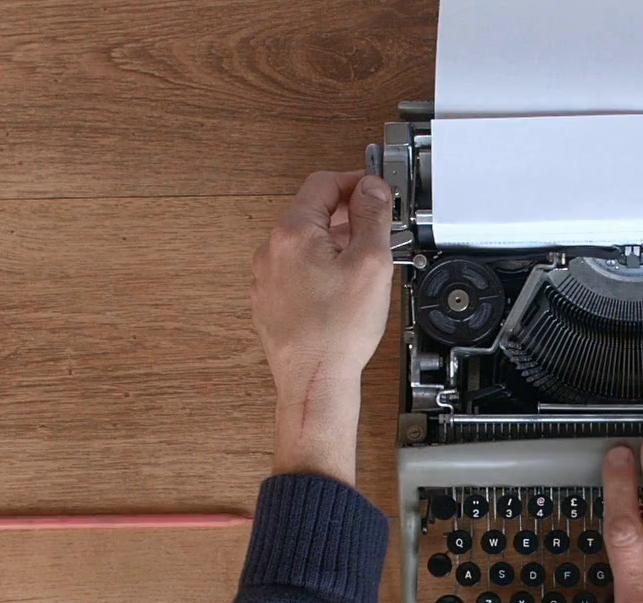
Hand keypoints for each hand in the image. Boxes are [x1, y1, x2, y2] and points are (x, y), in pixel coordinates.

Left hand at [251, 170, 394, 484]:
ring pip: (303, 243)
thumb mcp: (371, 263)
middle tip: (376, 229)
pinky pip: (295, 270)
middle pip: (311, 212)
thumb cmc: (339, 331)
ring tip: (361, 263)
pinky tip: (339, 290)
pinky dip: (318, 268)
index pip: (323, 184)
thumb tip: (372, 188)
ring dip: (332, 242)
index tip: (376, 192)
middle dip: (346, 215)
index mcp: (294, 232)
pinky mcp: (269, 300)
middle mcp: (272, 250)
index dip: (354, 182)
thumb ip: (372, 216)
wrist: (313, 380)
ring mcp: (266, 277)